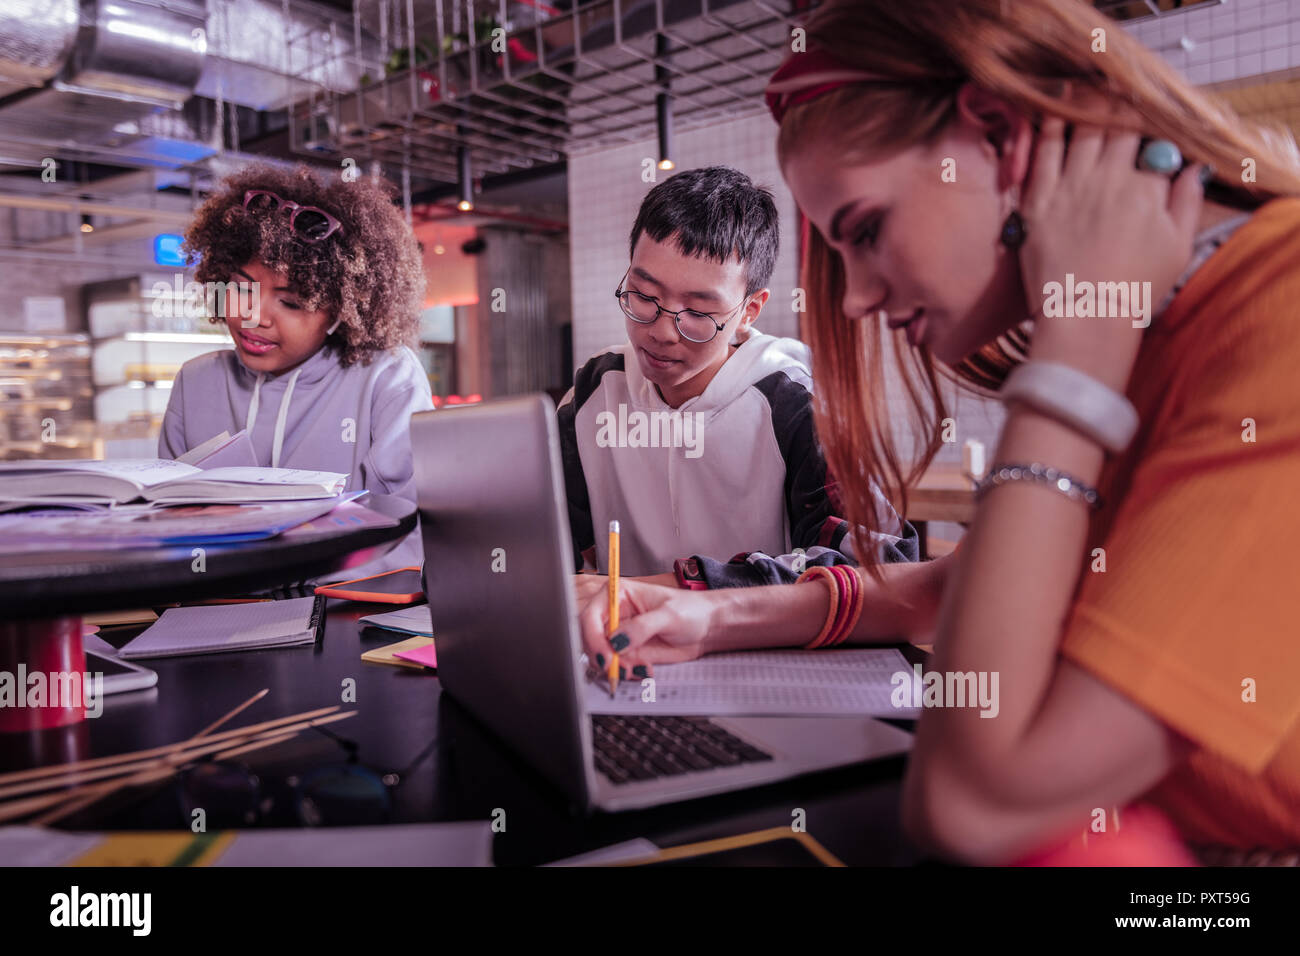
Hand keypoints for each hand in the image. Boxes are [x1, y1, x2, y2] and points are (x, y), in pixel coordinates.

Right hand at [576, 578, 719, 675]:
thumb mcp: (669, 615)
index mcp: (619, 594)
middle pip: (589, 638)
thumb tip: (618, 641)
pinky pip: (616, 666)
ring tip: (637, 669)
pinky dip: (626, 673)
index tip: (606, 656)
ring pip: (600, 655)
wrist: (708, 628)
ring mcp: (620, 635)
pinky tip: (644, 670)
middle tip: (619, 668)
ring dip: (614, 667)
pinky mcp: (628, 652)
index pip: (591, 615)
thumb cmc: (692, 611)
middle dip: (601, 656)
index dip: (593, 637)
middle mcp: (615, 614)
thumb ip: (642, 627)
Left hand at [1019, 94, 1203, 390]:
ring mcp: (1069, 188)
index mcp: (1145, 187)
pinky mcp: (1038, 202)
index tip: (1142, 121)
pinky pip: (1042, 153)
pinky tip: (1048, 114)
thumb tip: (1193, 168)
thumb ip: (1186, 201)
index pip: (1149, 138)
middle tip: (1112, 101)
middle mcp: (1107, 179)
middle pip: (1113, 127)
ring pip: (1078, 131)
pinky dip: (1047, 129)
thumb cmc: (1135, 289)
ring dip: (1083, 110)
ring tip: (1081, 96)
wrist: (1086, 318)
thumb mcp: (1177, 246)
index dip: (1146, 125)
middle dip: (1116, 109)